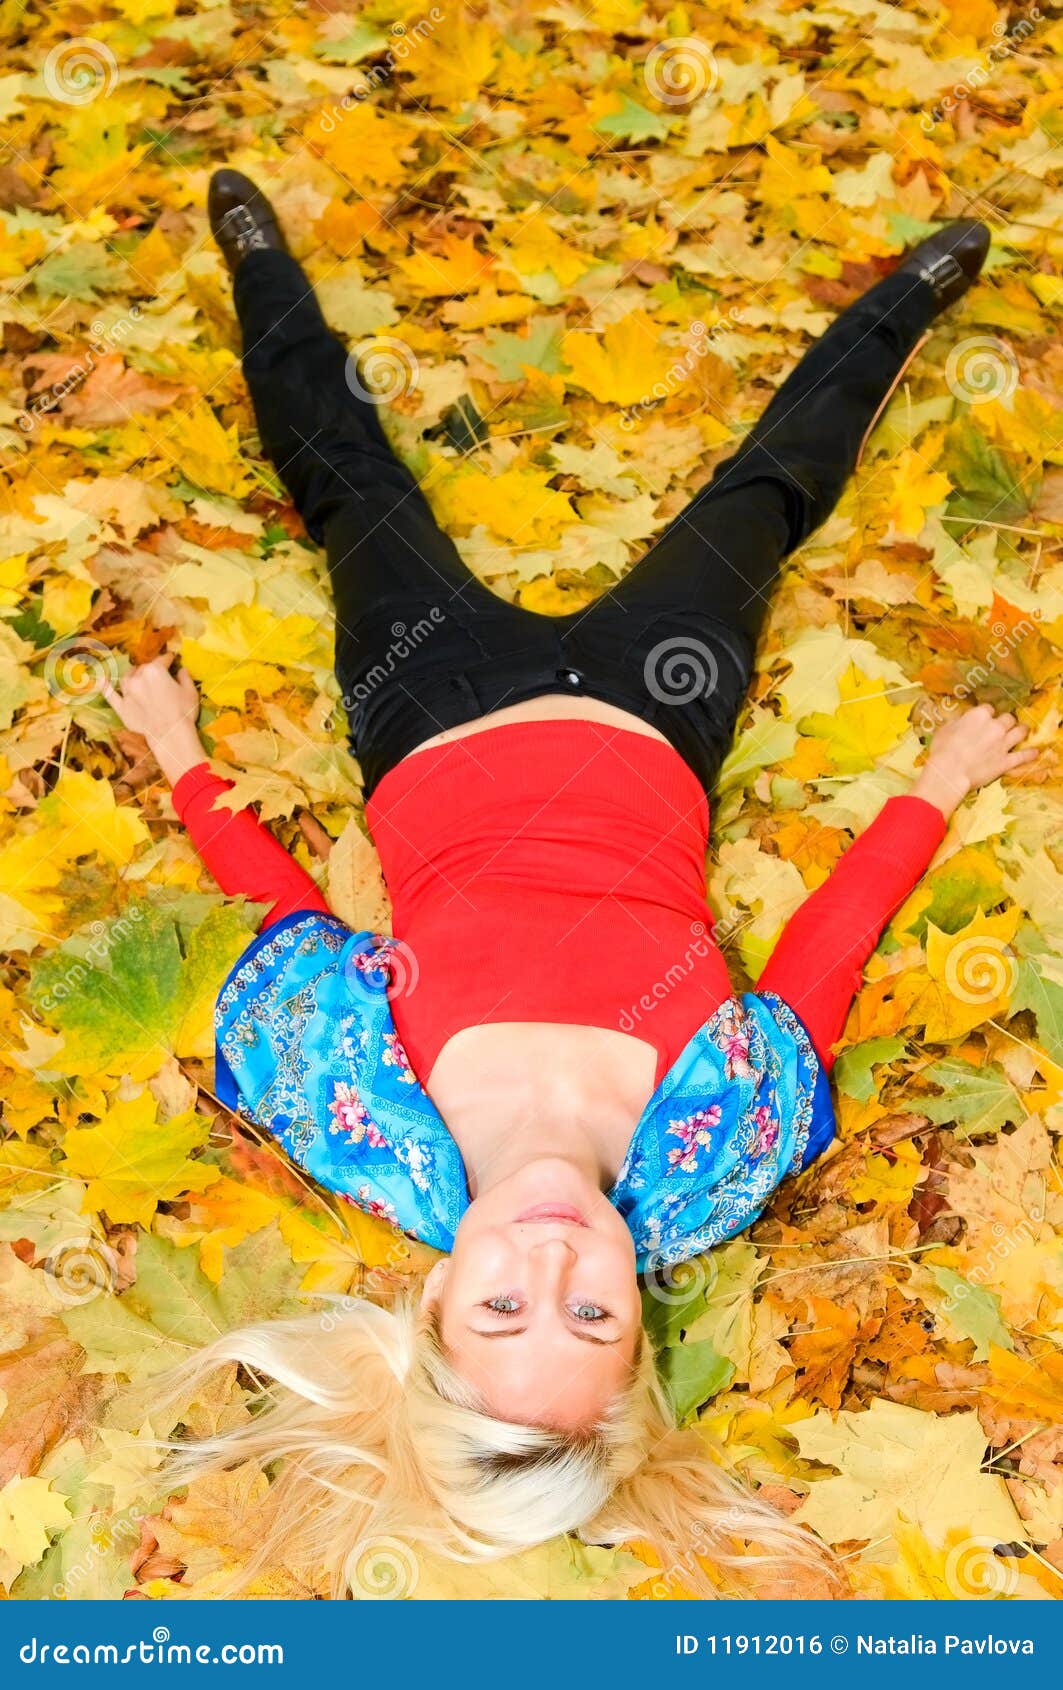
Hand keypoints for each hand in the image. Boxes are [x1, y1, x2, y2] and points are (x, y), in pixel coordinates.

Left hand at [103, 656, 206, 785]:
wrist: (171, 734)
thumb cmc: (184, 711)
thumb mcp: (190, 691)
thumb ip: (184, 676)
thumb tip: (180, 669)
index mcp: (155, 670)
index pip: (162, 659)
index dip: (169, 659)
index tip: (172, 659)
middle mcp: (138, 677)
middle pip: (144, 668)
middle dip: (152, 669)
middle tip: (160, 676)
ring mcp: (127, 692)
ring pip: (128, 677)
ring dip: (134, 675)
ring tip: (139, 677)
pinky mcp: (122, 707)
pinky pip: (110, 694)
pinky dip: (105, 686)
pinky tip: (101, 679)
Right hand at [912, 702, 1037, 817]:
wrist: (950, 772)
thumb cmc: (942, 750)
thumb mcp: (944, 729)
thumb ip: (957, 722)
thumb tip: (961, 720)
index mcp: (979, 716)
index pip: (988, 708)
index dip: (986, 714)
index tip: (983, 720)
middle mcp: (995, 726)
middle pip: (1007, 718)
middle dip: (1005, 721)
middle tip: (1002, 726)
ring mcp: (1003, 744)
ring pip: (1020, 732)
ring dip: (1021, 730)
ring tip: (1022, 731)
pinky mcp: (1006, 761)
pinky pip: (1023, 756)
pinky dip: (1030, 754)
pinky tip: (1034, 752)